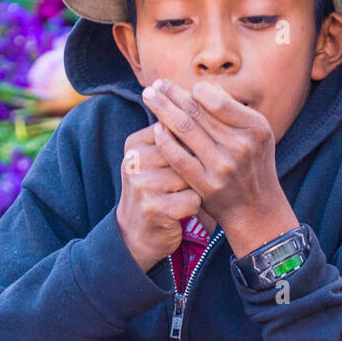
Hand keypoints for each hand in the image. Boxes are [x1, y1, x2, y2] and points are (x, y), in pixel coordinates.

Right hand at [116, 123, 202, 271]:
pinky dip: (194, 206)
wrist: (136, 234)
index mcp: (135, 144)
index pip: (174, 128)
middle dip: (196, 165)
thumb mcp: (155, 161)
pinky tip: (182, 210)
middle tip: (194, 178)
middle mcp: (135, 162)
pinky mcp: (154, 209)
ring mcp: (143, 186)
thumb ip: (172, 137)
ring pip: (190, 175)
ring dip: (196, 186)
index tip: (193, 158)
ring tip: (183, 195)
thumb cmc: (156, 192)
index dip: (193, 142)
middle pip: (185, 151)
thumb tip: (206, 106)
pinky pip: (192, 199)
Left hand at [144, 78, 298, 253]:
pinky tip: (156, 130)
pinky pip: (179, 158)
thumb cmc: (251, 165)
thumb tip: (202, 87)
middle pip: (197, 112)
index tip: (178, 86)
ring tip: (149, 97)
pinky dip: (165, 141)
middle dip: (171, 95)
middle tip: (155, 84)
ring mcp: (223, 166)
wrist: (255, 209)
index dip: (193, 90)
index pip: (217, 100)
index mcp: (255, 127)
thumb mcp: (255, 134)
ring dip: (163, 110)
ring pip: (185, 130)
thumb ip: (232, 110)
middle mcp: (241, 145)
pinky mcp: (207, 185)